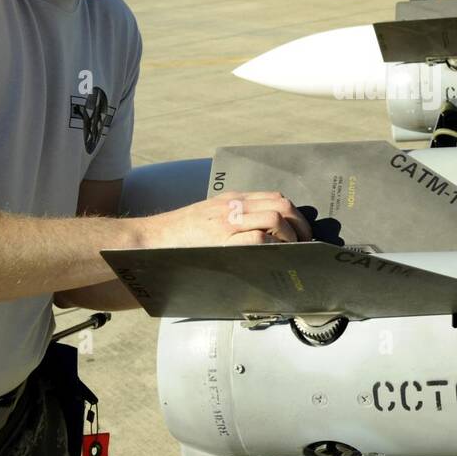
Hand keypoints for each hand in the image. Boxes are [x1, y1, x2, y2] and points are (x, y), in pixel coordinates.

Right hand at [140, 190, 312, 247]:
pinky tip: (275, 257)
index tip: (302, 232)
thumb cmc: (180, 234)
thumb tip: (263, 235)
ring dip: (291, 237)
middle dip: (300, 225)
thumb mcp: (210, 216)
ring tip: (292, 252)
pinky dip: (273, 247)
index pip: (275, 198)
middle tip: (305, 243)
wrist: (152, 240)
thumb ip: (235, 219)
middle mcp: (234, 207)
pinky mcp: (223, 241)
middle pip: (281, 206)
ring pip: (275, 220)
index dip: (295, 215)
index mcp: (233, 200)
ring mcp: (229, 223)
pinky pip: (258, 239)